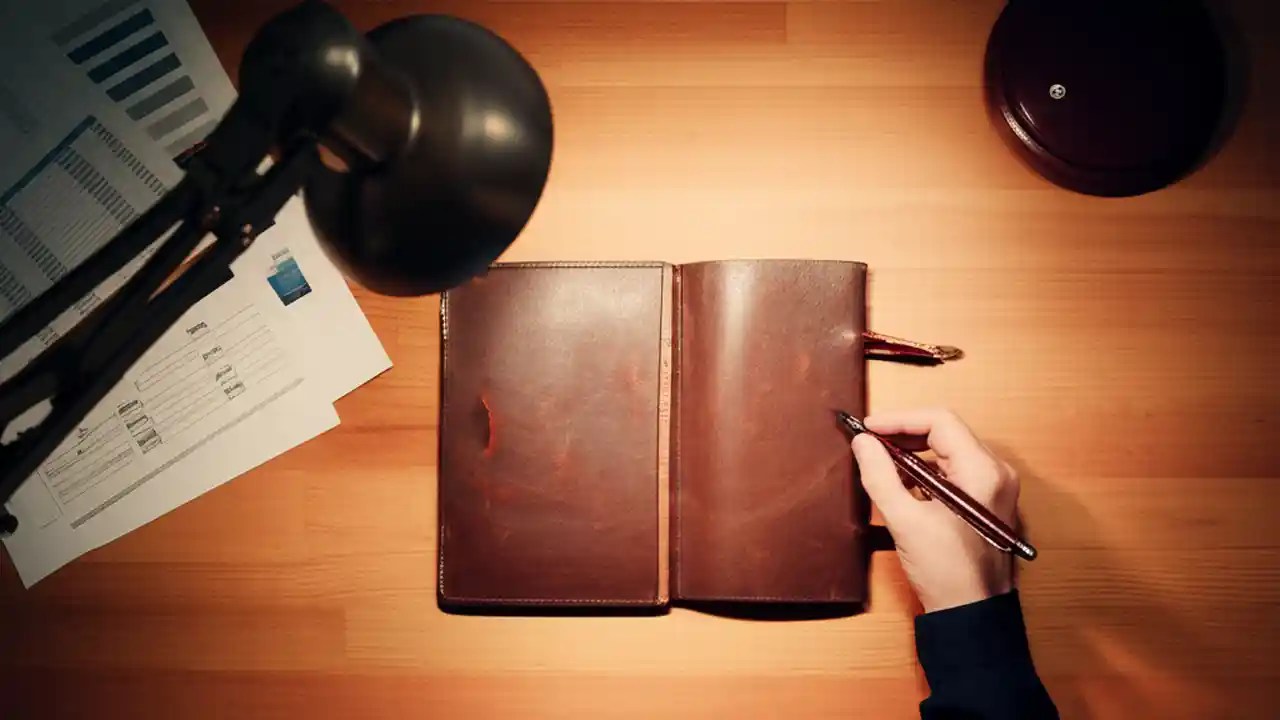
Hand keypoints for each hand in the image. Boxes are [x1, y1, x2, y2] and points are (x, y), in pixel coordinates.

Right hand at [851, 408, 1018, 612]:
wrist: (972, 614)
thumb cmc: (947, 572)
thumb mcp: (906, 521)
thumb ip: (881, 476)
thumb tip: (863, 443)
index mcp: (983, 471)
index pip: (939, 422)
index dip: (899, 419)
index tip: (868, 428)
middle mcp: (995, 473)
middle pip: (946, 433)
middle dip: (904, 434)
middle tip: (870, 443)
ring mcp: (994, 488)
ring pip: (948, 452)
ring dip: (913, 452)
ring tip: (881, 461)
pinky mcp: (986, 503)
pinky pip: (953, 473)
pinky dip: (925, 471)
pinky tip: (900, 481)